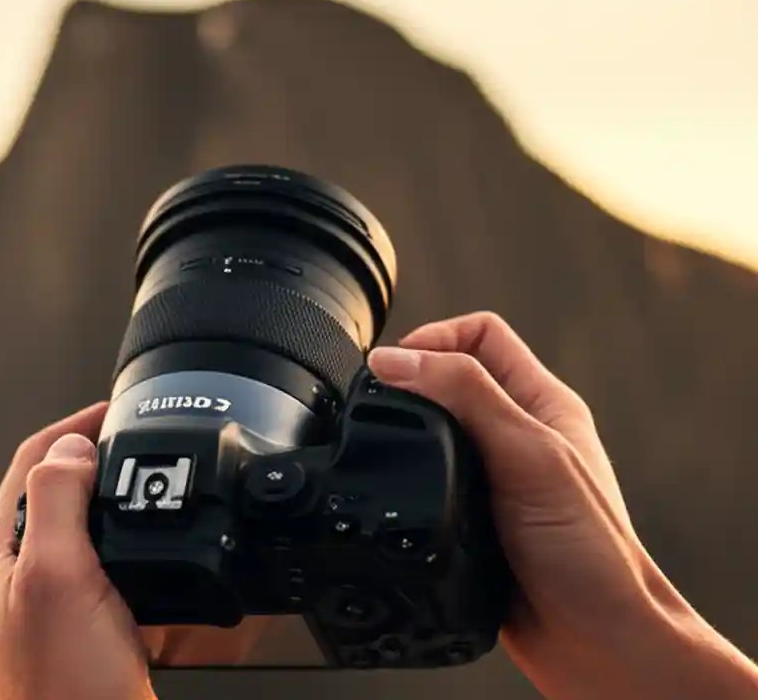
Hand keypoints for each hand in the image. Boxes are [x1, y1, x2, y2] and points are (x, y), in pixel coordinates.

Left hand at [0, 403, 155, 699]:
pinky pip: (107, 567)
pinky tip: (158, 548)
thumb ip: (57, 501)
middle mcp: (17, 572)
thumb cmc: (63, 690)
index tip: (117, 406)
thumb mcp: (56, 577)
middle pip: (56, 487)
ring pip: (83, 527)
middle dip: (99, 456)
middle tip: (141, 438)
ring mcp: (49, 602)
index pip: (33, 460)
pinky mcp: (82, 628)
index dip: (76, 425)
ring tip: (154, 482)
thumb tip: (73, 444)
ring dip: (117, 499)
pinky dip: (134, 544)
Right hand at [368, 312, 757, 699]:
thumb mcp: (527, 454)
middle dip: (411, 387)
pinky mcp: (475, 521)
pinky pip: (430, 483)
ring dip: (408, 437)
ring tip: (389, 451)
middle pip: (451, 380)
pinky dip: (409, 483)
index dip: (434, 339)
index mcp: (543, 403)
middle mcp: (520, 435)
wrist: (593, 640)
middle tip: (382, 411)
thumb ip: (465, 397)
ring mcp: (497, 480)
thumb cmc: (588, 552)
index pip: (482, 336)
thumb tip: (395, 360)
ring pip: (436, 434)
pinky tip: (401, 497)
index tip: (395, 370)